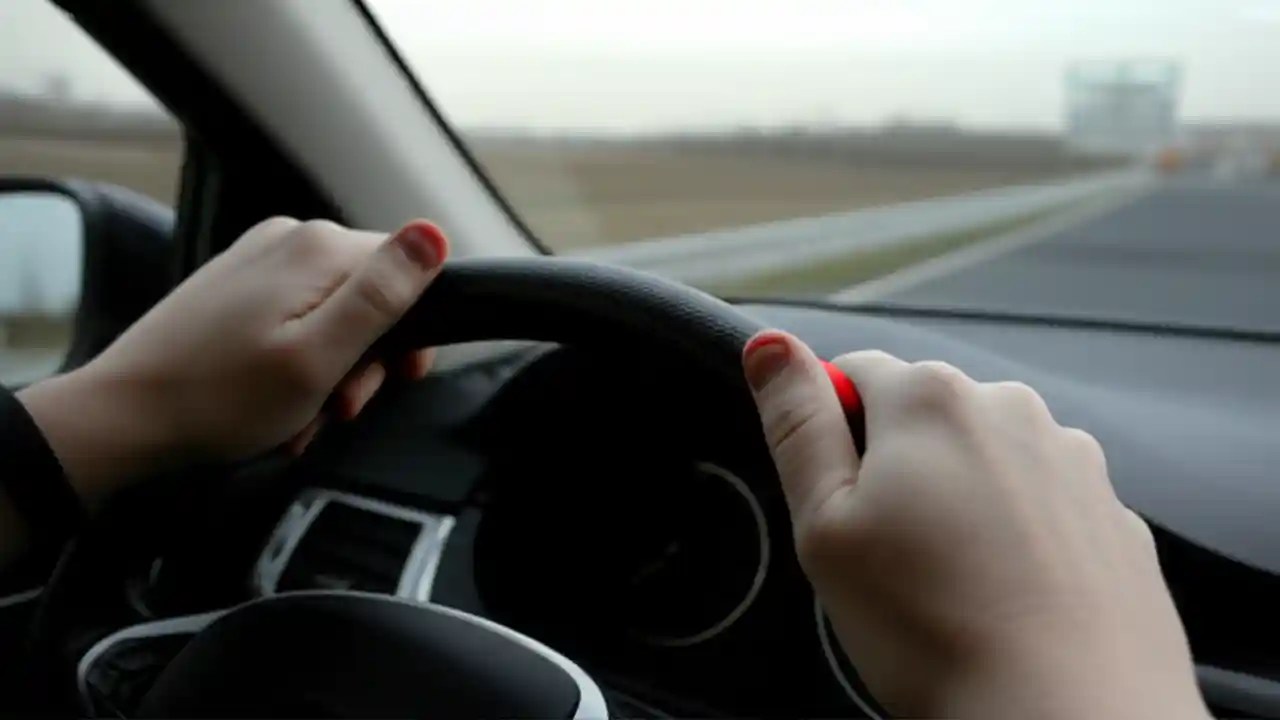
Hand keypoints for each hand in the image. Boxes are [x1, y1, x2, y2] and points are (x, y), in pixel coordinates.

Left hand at [18, 218, 446, 505]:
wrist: (124, 417)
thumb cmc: (218, 398)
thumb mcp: (319, 357)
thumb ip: (382, 295)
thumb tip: (435, 233)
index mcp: (318, 249)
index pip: (410, 272)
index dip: (411, 333)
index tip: (394, 378)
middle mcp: (290, 240)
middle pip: (372, 297)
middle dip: (366, 361)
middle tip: (339, 406)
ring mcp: (261, 261)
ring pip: (336, 315)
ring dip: (331, 373)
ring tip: (300, 414)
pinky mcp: (239, 286)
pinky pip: (298, 321)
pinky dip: (299, 365)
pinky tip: (278, 402)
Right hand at [742, 331, 1206, 718]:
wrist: (1068, 717)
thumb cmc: (932, 629)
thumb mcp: (825, 525)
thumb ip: (796, 423)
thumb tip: (770, 344)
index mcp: (929, 400)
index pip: (851, 374)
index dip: (830, 438)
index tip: (841, 506)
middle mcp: (1010, 408)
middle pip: (923, 414)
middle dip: (898, 467)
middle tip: (889, 554)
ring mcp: (1073, 459)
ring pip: (986, 458)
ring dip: (962, 497)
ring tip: (952, 584)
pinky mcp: (1112, 513)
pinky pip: (1044, 502)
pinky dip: (1019, 533)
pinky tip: (1007, 594)